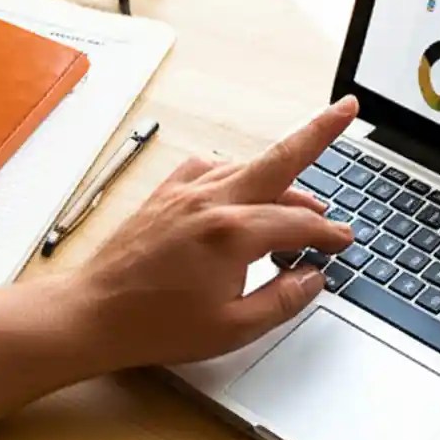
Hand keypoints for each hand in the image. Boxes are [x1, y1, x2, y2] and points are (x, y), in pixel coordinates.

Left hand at [68, 97, 358, 368]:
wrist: (93, 315)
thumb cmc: (156, 325)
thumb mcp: (233, 329)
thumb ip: (283, 300)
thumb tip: (313, 278)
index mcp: (232, 234)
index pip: (300, 225)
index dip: (328, 235)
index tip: (342, 243)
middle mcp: (210, 202)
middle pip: (280, 159)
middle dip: (319, 132)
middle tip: (346, 111)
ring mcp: (185, 192)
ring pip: (248, 167)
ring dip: (281, 177)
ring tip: (303, 200)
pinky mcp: (166, 194)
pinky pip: (211, 168)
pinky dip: (236, 173)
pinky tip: (242, 188)